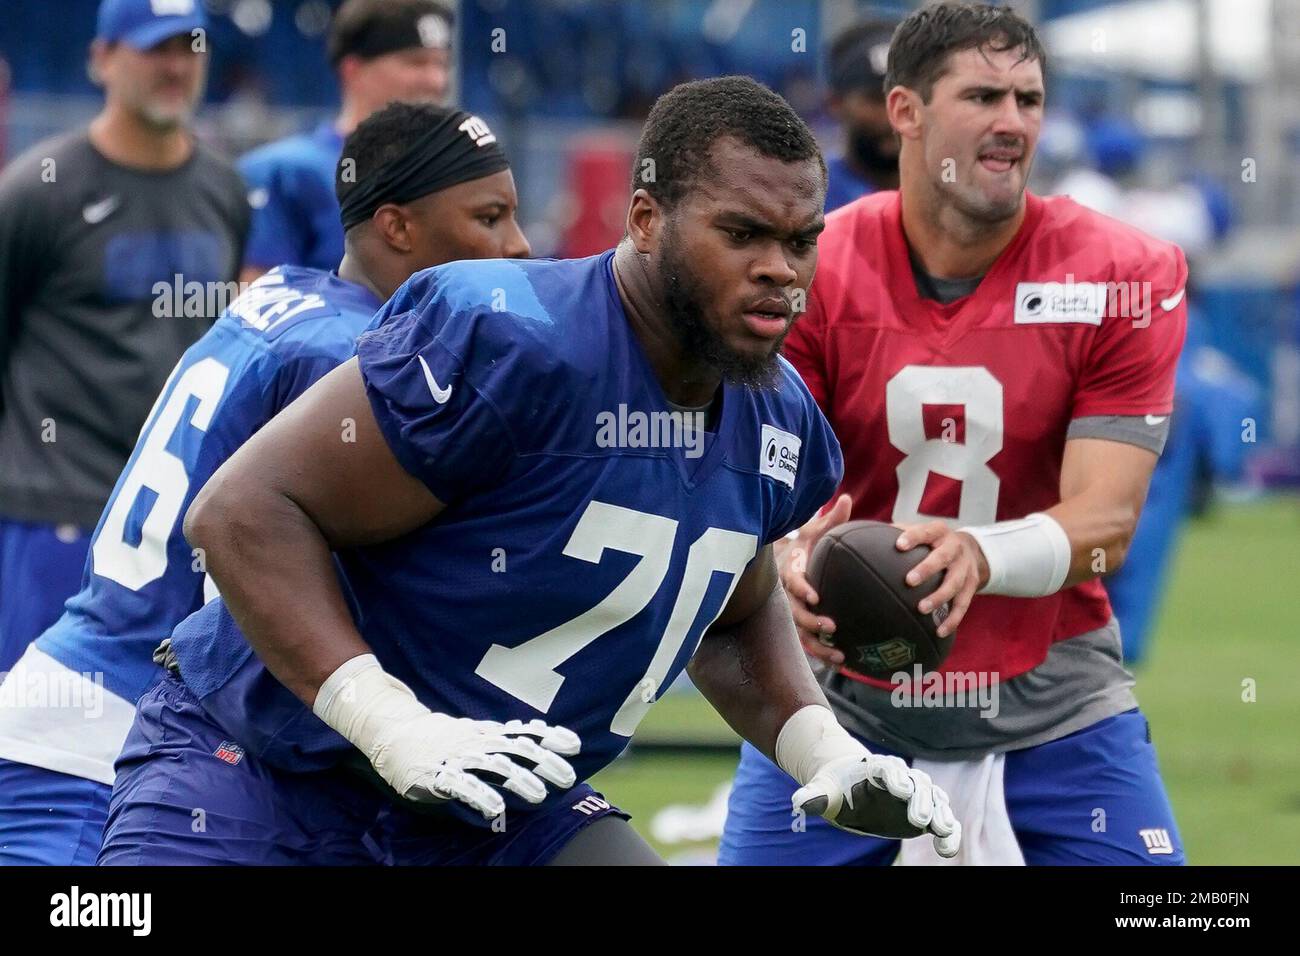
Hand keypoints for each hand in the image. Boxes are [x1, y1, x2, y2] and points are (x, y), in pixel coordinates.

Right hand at [372, 714, 579, 818]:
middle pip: (517, 749)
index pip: (524, 733)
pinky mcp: (438, 775)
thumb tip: (532, 732)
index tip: (575, 744)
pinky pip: (462, 785)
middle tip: (568, 777)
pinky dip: (480, 795)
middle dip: (544, 763)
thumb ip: (500, 736)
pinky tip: (496, 808)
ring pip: (494, 766)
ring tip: (540, 795)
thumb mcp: (472, 733)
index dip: (550, 737)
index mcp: (486, 733)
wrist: (392, 733)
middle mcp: (476, 742)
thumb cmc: (438, 737)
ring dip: (518, 780)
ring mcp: (458, 757)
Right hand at [778, 493, 852, 664]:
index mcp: (790, 570)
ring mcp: (794, 611)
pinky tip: (842, 661)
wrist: (789, 561)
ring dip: (819, 644)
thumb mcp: (815, 530)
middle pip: (795, 612)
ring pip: (802, 632)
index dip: (802, 589)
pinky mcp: (801, 625)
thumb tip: (845, 499)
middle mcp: (789, 594)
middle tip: (832, 625)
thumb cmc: (807, 544)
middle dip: (811, 620)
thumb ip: (831, 519)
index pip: (793, 581)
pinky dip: (823, 652)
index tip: (815, 595)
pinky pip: (809, 642)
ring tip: (838, 653)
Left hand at [792, 753, 960, 857]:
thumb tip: (799, 801)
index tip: (899, 788)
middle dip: (920, 799)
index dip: (894, 777)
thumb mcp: (824, 790)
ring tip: (941, 831)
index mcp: (876, 768)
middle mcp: (902, 778)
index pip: (887, 768)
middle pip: (917, 783)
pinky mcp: (926, 813)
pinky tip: (947, 850)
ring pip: (935, 800)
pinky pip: (943, 821)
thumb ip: (815, 795)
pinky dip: (948, 833)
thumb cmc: (837, 787)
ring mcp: (917, 795)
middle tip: (919, 819)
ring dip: (941, 814)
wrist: (850, 789)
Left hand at [894, 521, 988, 637]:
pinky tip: (939, 632)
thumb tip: (866, 539)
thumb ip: (900, 533)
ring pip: (954, 584)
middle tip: (909, 581)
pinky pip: (963, 605)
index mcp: (939, 532)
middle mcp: (955, 548)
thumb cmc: (934, 542)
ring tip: (921, 609)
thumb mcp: (923, 532)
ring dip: (938, 597)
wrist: (972, 549)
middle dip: (927, 569)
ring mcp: (965, 568)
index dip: (914, 537)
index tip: (899, 545)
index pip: (926, 532)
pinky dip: (952, 619)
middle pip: (943, 558)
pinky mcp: (972, 586)